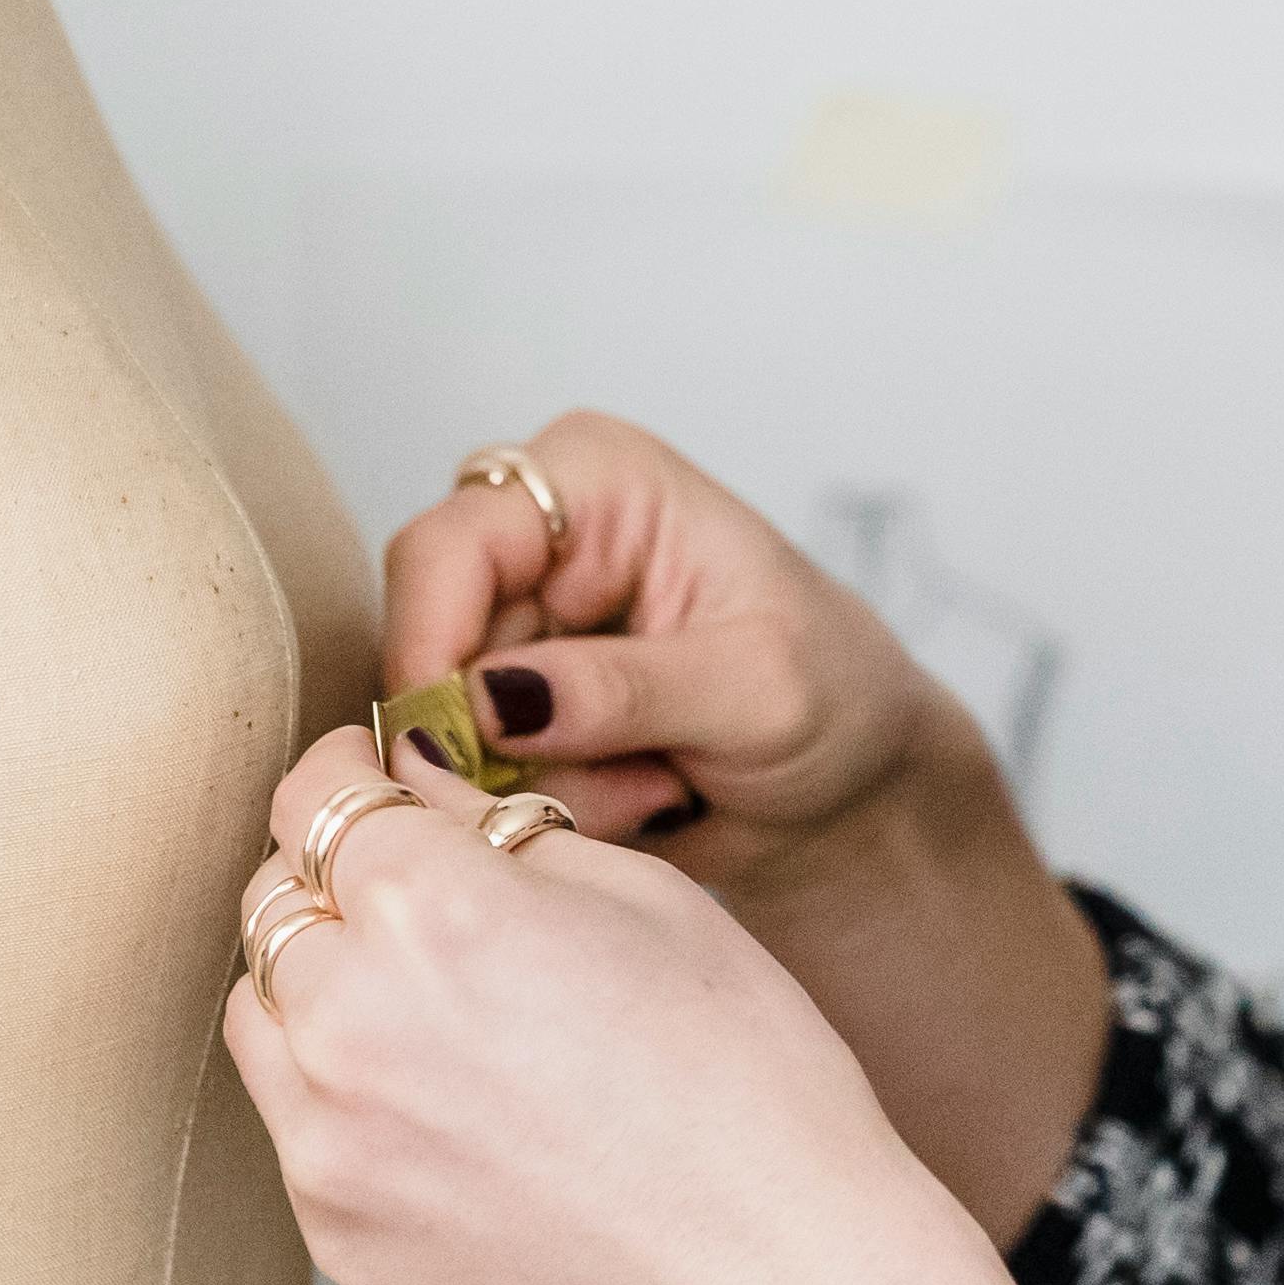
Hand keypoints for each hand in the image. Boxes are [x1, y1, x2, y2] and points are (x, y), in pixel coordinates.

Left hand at [219, 726, 945, 1284]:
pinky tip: (455, 1111)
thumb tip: (411, 787)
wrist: (769, 1277)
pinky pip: (299, 1127)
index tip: (375, 784)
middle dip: (336, 879)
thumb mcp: (645, 896)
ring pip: (263, 1016)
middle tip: (426, 901)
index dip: (348, 773)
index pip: (312, 794)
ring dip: (320, 988)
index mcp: (429, 906)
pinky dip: (345, 1098)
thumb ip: (499, 830)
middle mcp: (348, 1017)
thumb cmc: (744, 1075)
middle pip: (274, 899)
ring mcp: (328, 1138)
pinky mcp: (335, 1232)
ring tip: (433, 1010)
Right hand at [390, 414, 1113, 1241]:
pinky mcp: (512, 707)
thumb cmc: (836, 697)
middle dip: (508, 741)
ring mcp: (519, 625)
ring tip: (662, 784)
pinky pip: (472, 778)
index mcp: (596, 476)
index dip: (429, 647)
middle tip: (633, 780)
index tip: (458, 748)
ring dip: (542, 784)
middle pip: (428, 643)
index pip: (448, 546)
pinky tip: (640, 799)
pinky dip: (547, 807)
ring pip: (447, 728)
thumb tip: (489, 699)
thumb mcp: (753, 689)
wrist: (856, 784)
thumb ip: (621, 689)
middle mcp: (538, 535)